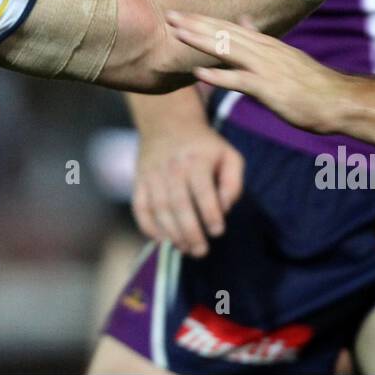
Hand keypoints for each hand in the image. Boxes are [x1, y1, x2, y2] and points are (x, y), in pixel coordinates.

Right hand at [132, 117, 243, 257]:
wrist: (168, 122)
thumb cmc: (205, 146)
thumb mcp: (229, 155)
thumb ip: (234, 183)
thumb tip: (225, 208)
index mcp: (197, 160)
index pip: (203, 192)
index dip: (211, 215)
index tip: (218, 231)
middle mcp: (172, 167)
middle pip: (179, 205)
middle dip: (190, 232)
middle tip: (201, 251)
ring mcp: (153, 174)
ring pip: (159, 210)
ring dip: (172, 234)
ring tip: (185, 249)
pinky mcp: (140, 181)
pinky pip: (140, 208)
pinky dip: (148, 227)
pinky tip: (162, 240)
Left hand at [166, 12, 346, 132]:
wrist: (338, 101)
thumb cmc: (310, 83)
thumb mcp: (284, 55)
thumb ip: (260, 39)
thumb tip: (243, 20)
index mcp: (265, 44)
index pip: (228, 26)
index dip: (202, 20)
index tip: (180, 13)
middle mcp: (264, 50)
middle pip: (224, 32)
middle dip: (195, 24)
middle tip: (168, 14)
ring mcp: (266, 68)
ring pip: (228, 50)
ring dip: (201, 41)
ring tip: (177, 33)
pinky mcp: (269, 89)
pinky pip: (240, 81)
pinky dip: (218, 77)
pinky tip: (198, 74)